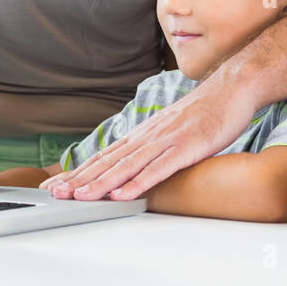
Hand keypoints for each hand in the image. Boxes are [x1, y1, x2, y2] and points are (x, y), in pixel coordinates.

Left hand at [42, 61, 260, 200]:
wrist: (231, 88)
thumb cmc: (204, 112)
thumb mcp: (171, 129)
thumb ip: (152, 146)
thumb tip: (133, 162)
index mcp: (143, 133)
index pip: (104, 154)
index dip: (79, 170)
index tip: (57, 183)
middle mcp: (149, 136)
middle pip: (109, 160)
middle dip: (80, 178)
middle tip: (55, 193)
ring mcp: (166, 141)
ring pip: (127, 166)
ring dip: (101, 183)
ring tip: (80, 197)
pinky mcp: (186, 148)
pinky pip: (159, 168)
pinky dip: (138, 182)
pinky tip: (122, 194)